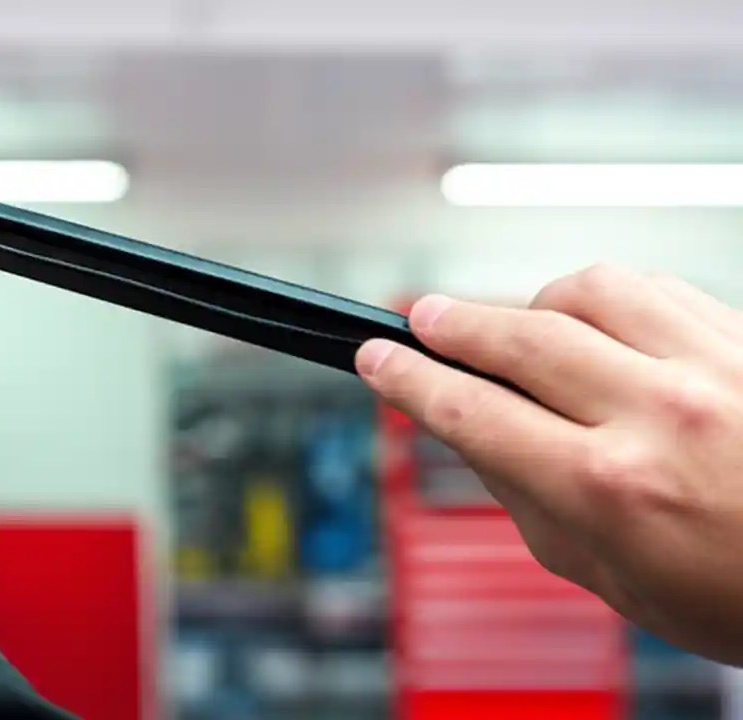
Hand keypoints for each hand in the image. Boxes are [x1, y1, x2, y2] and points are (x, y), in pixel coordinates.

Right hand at [357, 264, 742, 664]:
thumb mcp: (614, 578)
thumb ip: (529, 499)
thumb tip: (470, 430)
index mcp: (612, 488)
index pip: (472, 411)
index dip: (409, 380)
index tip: (377, 359)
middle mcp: (661, 413)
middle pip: (518, 336)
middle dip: (452, 324)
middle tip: (420, 319)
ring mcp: (715, 365)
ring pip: (588, 290)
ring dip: (532, 303)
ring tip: (514, 327)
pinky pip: (655, 288)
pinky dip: (606, 298)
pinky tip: (592, 321)